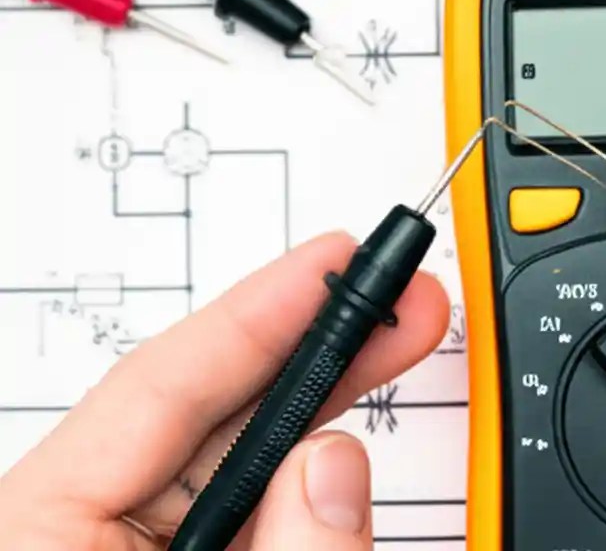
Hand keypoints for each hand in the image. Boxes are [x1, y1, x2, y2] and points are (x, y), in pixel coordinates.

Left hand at [0, 232, 450, 549]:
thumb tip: (333, 469)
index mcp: (36, 537)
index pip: (154, 387)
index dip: (259, 311)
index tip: (335, 258)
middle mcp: (71, 533)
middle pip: (202, 406)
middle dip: (312, 345)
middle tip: (394, 292)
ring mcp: (119, 548)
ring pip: (234, 459)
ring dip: (322, 407)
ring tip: (394, 345)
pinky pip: (248, 506)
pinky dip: (304, 477)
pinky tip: (345, 446)